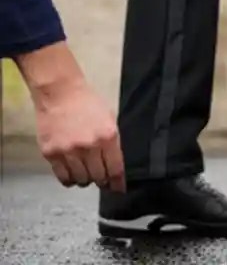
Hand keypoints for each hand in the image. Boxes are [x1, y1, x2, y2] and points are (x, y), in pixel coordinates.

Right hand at [16, 43, 124, 191]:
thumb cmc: (88, 104)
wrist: (61, 94)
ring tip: (86, 174)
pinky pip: (63, 177)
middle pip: (98, 177)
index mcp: (108, 137)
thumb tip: (114, 165)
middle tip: (101, 179)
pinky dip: (69, 180)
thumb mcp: (110, 120)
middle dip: (102, 180)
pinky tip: (72, 175)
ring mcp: (68, 151)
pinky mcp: (51, 154)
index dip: (118, 183)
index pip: (115, 169)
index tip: (119, 189)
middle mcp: (89, 146)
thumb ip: (112, 143)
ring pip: (81, 180)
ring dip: (85, 180)